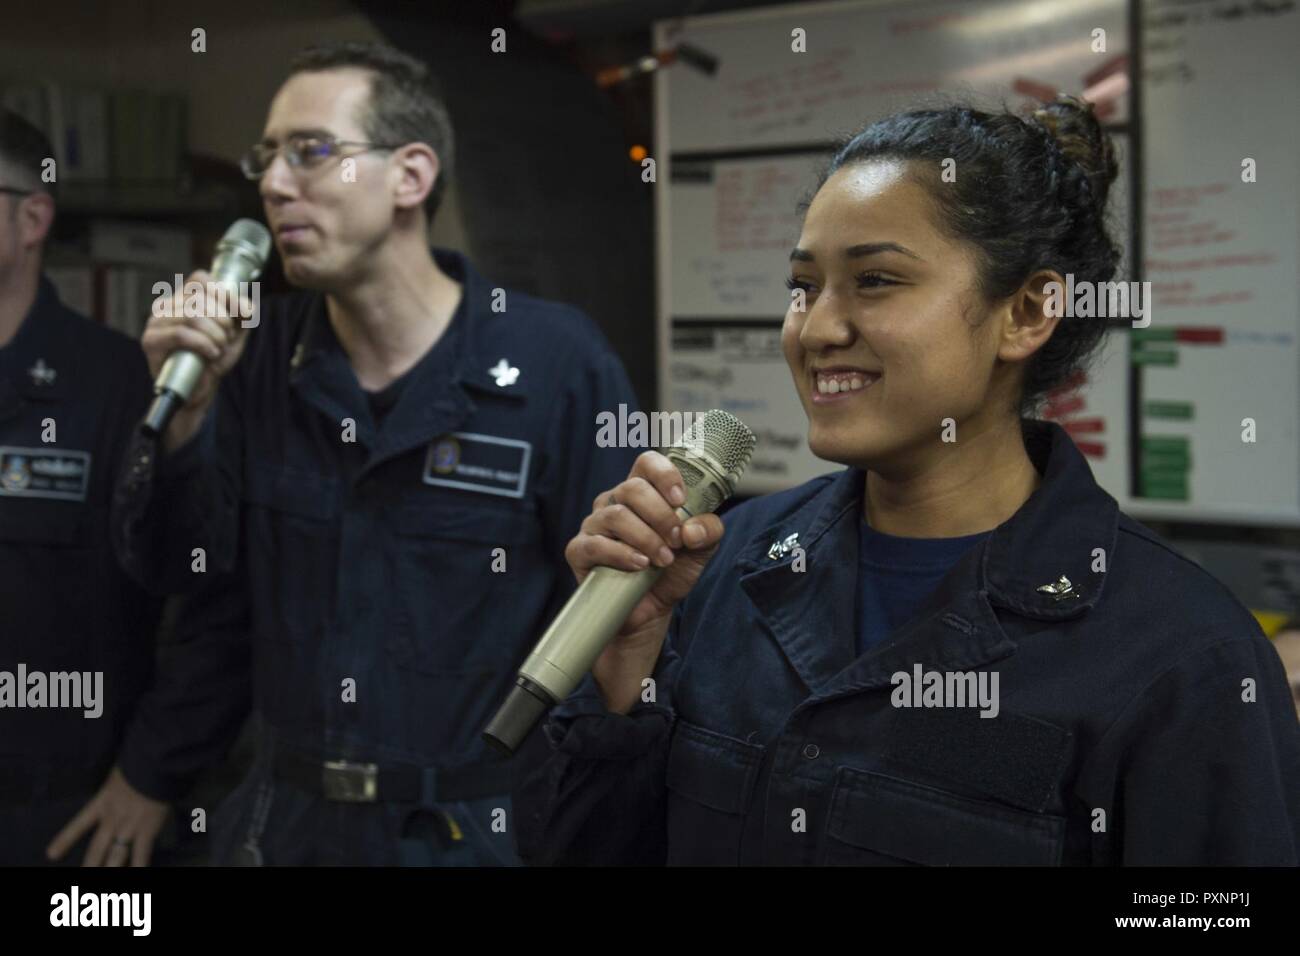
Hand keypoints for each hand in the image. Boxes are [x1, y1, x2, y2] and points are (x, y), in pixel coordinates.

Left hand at [46, 767, 169, 866]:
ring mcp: (129, 827)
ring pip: (116, 856)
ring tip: (105, 881)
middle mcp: (112, 819)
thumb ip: (116, 790)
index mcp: (102, 803)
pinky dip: (139, 866)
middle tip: (84, 876)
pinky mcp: (147, 830)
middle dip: (90, 865)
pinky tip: (138, 874)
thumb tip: (117, 796)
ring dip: (110, 870)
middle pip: (97, 848)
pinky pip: (142, 853)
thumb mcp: (118, 776)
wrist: (154, 765)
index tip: (51, 855)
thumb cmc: (138, 764)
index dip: (65, 840)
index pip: (79, 824)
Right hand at [140, 269, 252, 451]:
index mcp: (185, 298)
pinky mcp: (151, 341)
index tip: (242, 313)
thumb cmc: (214, 358)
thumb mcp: (235, 333)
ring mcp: (156, 322)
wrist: (200, 389)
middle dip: (224, 320)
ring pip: (192, 315)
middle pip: (200, 298)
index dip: (225, 293)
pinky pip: (180, 333)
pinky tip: (211, 354)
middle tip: (226, 339)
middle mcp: (167, 305)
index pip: (200, 279)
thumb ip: (242, 315)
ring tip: (219, 348)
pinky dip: (203, 343)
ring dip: (215, 334)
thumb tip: (247, 307)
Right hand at [566, 452, 724, 710]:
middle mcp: (615, 502)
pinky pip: (595, 544)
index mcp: (643, 492)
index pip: (647, 463)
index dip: (664, 474)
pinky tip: (639, 566)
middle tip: (676, 542)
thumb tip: (692, 529)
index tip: (681, 500)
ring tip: (662, 560)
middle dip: (661, 516)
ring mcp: (594, 525)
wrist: (650, 611)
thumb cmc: (670, 571)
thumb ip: (708, 531)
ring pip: (616, 515)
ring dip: (646, 538)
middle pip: (632, 488)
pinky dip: (622, 554)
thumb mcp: (700, 551)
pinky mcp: (579, 550)